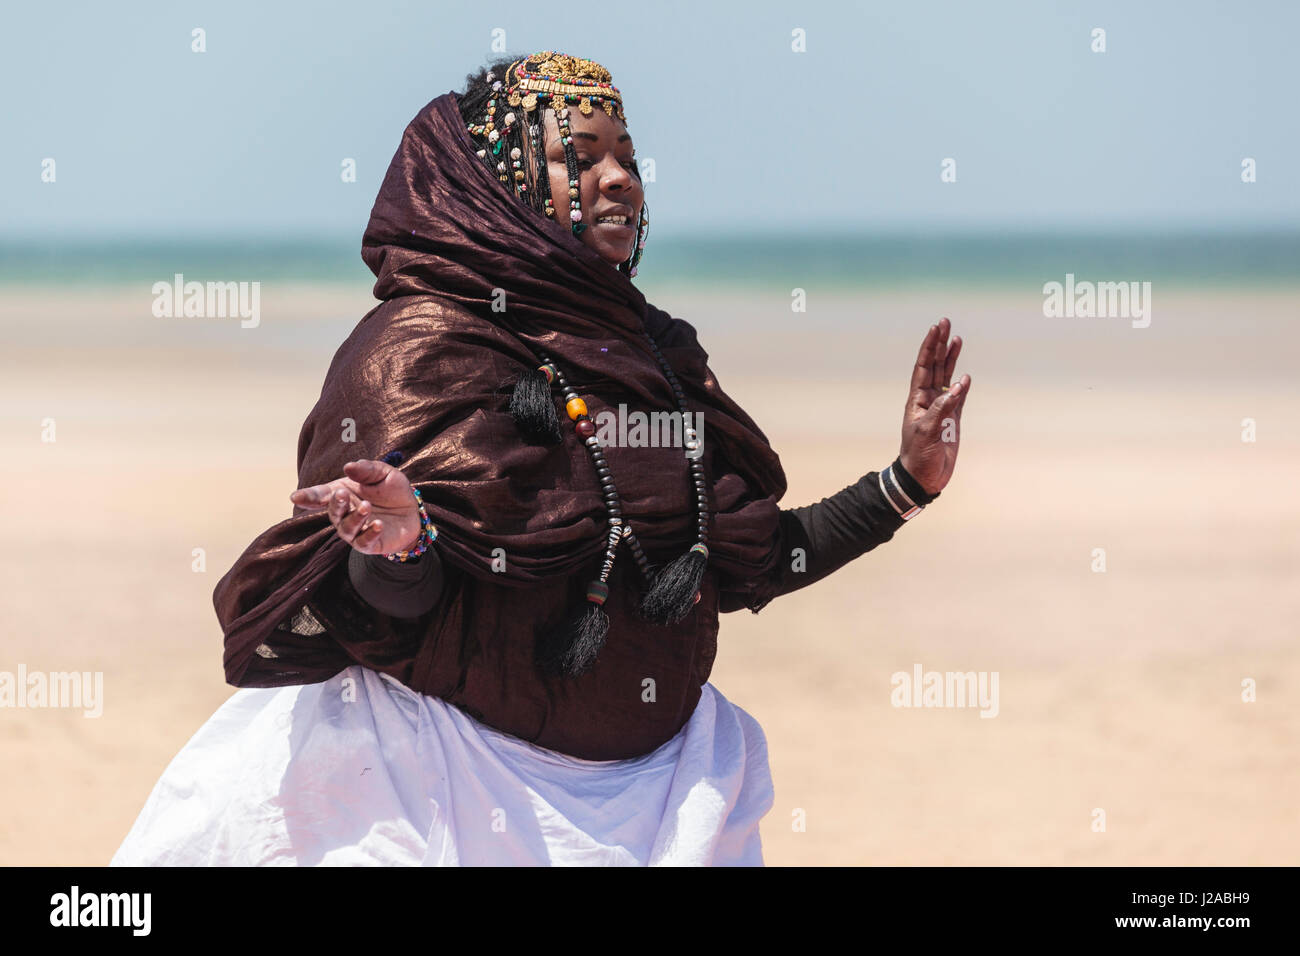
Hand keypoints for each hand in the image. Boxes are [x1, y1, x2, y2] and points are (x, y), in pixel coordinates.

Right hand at [289, 459, 421, 554]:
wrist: (413, 511)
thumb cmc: (392, 490)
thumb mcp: (384, 474)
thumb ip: (367, 470)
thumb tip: (349, 467)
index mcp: (342, 494)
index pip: (321, 495)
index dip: (308, 497)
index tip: (296, 497)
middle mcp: (344, 513)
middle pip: (333, 511)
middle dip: (336, 503)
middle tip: (342, 494)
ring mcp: (355, 530)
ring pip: (346, 529)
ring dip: (354, 518)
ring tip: (366, 506)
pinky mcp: (369, 544)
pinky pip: (364, 542)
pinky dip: (370, 534)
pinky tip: (378, 524)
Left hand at [898, 317, 970, 495]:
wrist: (923, 478)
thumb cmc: (919, 456)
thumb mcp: (928, 432)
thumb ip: (943, 408)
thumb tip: (958, 385)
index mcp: (917, 400)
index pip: (923, 367)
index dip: (929, 347)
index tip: (935, 328)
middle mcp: (928, 400)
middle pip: (934, 366)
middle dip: (939, 344)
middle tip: (945, 322)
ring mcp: (941, 408)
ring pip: (946, 377)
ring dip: (950, 358)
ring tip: (956, 338)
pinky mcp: (952, 419)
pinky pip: (958, 397)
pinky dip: (962, 385)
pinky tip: (965, 374)